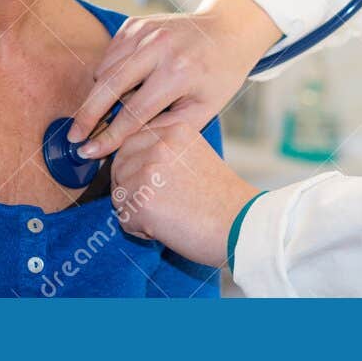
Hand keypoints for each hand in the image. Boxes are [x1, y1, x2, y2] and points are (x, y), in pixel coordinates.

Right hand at [66, 0, 281, 158]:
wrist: (228, 31)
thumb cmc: (219, 75)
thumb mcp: (205, 108)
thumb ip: (168, 127)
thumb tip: (129, 144)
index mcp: (178, 72)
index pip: (134, 112)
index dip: (109, 135)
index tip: (90, 151)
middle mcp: (159, 47)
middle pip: (109, 86)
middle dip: (87, 115)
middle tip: (73, 136)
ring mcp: (145, 31)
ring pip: (104, 68)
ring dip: (98, 93)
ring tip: (101, 112)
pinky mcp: (136, 24)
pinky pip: (110, 53)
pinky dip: (107, 71)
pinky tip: (118, 84)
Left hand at [110, 122, 260, 266]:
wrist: (241, 226)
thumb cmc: (222, 200)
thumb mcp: (196, 157)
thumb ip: (166, 153)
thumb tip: (131, 163)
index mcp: (175, 130)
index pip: (132, 142)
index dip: (134, 166)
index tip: (147, 183)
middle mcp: (159, 145)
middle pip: (120, 165)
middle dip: (130, 188)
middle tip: (159, 205)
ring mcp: (149, 171)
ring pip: (119, 193)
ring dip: (136, 211)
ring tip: (167, 217)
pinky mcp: (142, 200)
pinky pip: (124, 218)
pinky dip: (140, 230)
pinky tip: (165, 229)